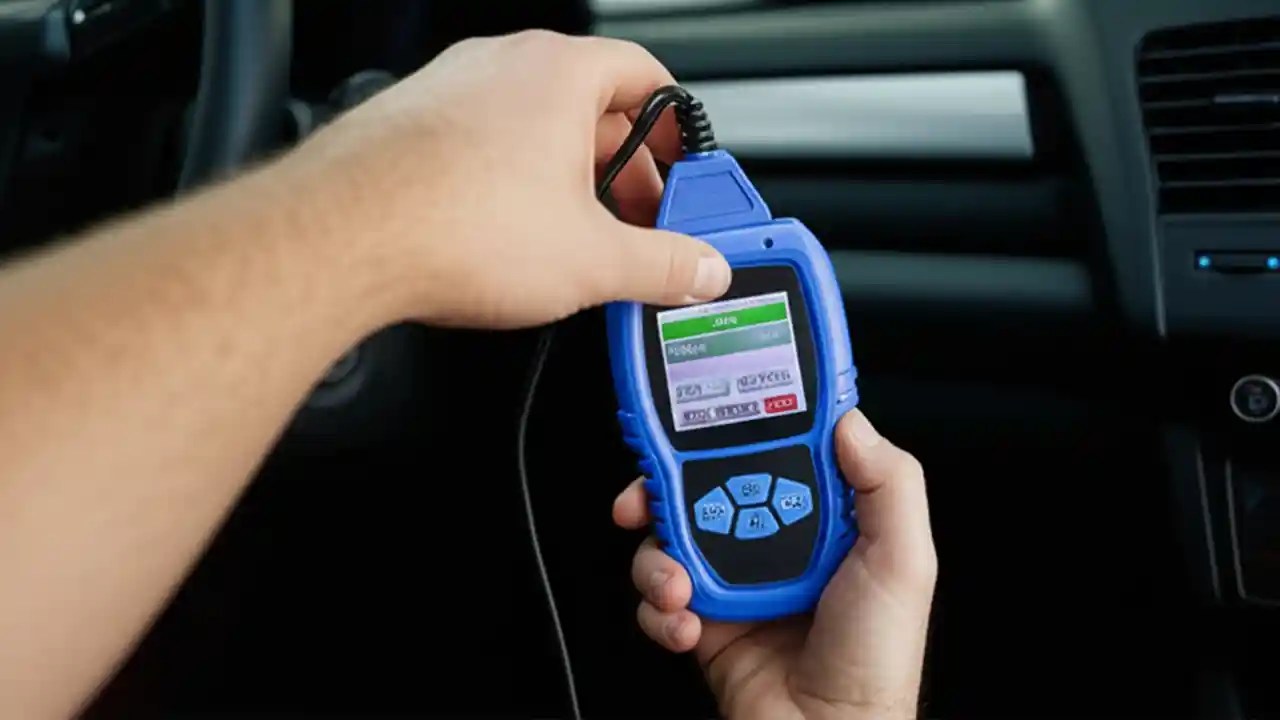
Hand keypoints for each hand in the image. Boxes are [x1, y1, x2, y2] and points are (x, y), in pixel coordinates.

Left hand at [276, 30, 731, 328]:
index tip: (683, 174)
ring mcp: (446, 91)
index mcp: (558, 74)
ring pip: (528, 127)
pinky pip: (477, 146)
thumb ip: (661, 264)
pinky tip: (505, 239)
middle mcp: (499, 67)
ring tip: (572, 240)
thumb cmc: (451, 224)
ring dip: (562, 180)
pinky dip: (505, 184)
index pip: (645, 75)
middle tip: (637, 225)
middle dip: (622, 170)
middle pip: (589, 106)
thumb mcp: (592, 261)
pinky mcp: (405, 127)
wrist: (339, 239)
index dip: (676, 130)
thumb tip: (699, 269)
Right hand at [612, 410, 937, 719]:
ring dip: (657, 557)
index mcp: (823, 515)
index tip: (706, 415)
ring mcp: (733, 578)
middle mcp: (775, 540)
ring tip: (677, 584)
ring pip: (669, 537)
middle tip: (651, 493)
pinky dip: (657, 607)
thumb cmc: (876, 661)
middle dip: (666, 484)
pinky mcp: (702, 617)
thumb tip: (848, 421)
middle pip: (704, 485)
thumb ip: (890, 484)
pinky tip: (682, 622)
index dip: (738, 428)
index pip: (774, 449)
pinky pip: (656, 594)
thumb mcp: (904, 562)